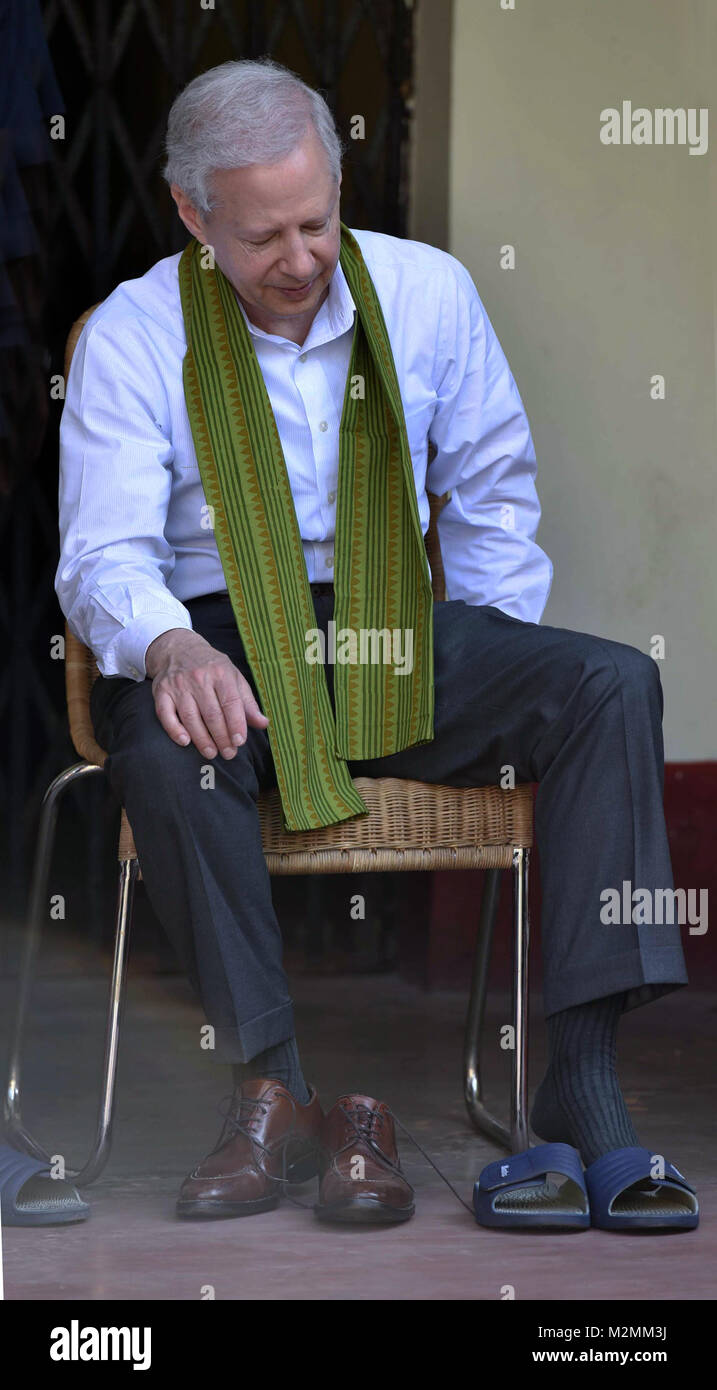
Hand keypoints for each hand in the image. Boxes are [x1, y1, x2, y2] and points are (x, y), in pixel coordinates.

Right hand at [145, 628, 268, 759]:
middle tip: (229, 754)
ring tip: (211, 753)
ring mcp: (178, 685)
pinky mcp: (161, 692)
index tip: (240, 742)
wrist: (179, 649)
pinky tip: (185, 742)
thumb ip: (248, 702)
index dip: (236, 724)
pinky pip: (166, 714)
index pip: (231, 702)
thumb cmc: (212, 667)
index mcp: (221, 673)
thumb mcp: (234, 677)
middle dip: (222, 737)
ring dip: (202, 739)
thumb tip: (263, 723)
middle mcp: (199, 678)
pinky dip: (175, 730)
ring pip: (191, 718)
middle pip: (212, 714)